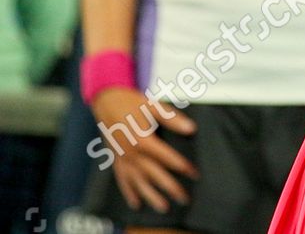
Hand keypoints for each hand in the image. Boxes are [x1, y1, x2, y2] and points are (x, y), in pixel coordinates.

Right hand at [90, 87, 197, 212]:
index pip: (166, 157)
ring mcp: (122, 159)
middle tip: (184, 199)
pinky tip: (136, 203)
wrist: (106, 101)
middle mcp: (131, 153)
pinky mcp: (115, 160)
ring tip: (164, 207)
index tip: (194, 174)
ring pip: (137, 182)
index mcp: (142, 140)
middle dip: (170, 187)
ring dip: (151, 196)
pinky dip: (129, 192)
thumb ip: (172, 118)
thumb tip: (191, 128)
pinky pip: (122, 180)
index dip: (181, 166)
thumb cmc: (132, 103)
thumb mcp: (153, 106)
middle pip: (153, 174)